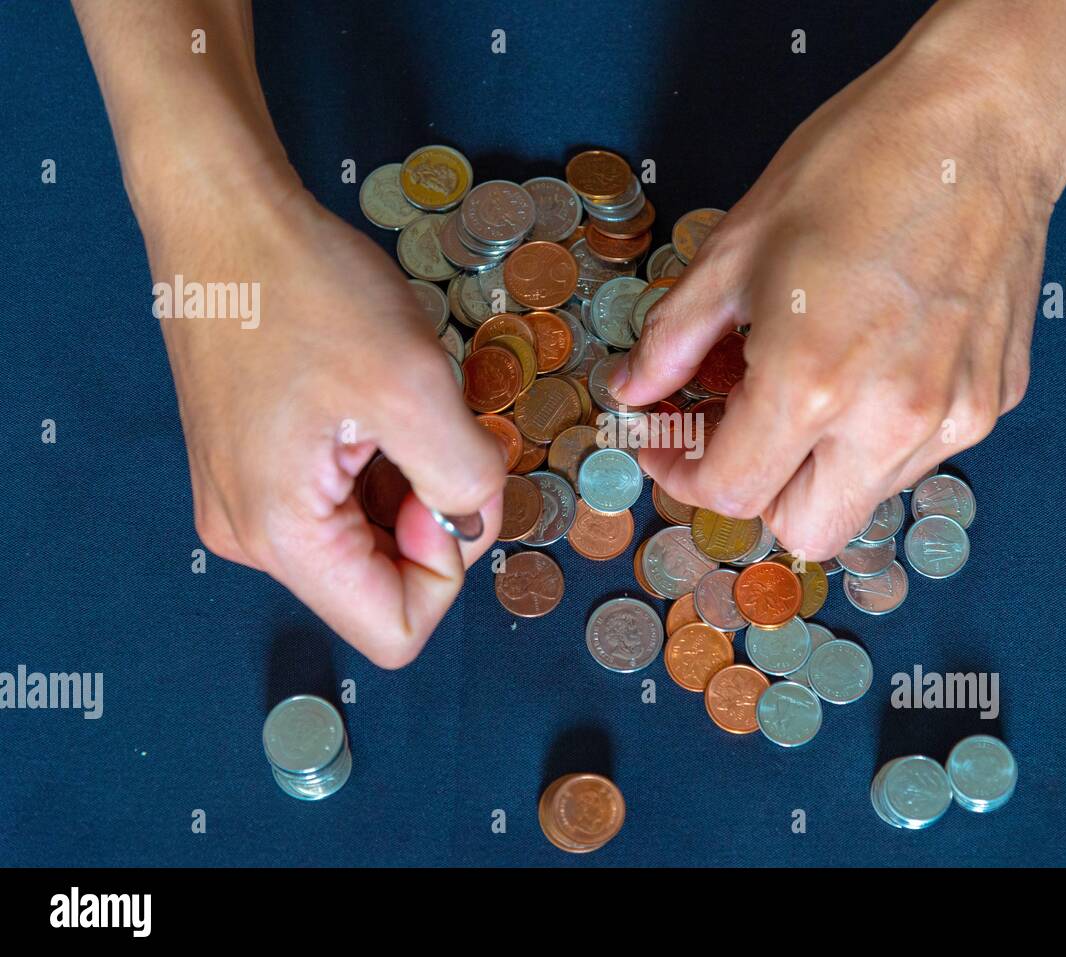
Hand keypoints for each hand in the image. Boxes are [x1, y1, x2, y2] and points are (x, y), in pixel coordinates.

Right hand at [147, 177, 504, 666]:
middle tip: (431, 425)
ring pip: (369, 537)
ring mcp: (249, 502)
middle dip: (432, 516)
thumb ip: (463, 475)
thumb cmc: (307, 288)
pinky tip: (379, 397)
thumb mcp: (412, 383)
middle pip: (381, 583)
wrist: (224, 215)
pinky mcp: (256, 466)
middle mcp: (253, 538)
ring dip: (410, 481)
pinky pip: (343, 498)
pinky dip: (384, 461)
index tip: (444, 477)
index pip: (397, 630)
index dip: (448, 565)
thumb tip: (477, 517)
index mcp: (282, 537)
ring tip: (397, 402)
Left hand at [612, 23, 1062, 560]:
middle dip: (756, 492)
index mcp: (812, 385)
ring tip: (802, 381)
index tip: (668, 441)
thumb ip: (672, 339)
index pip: (729, 492)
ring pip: (864, 496)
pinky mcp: (993, 400)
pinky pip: (917, 452)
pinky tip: (866, 360)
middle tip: (730, 429)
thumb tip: (633, 391)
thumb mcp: (735, 247)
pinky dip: (875, 432)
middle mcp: (889, 422)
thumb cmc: (857, 165)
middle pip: (802, 530)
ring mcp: (953, 417)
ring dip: (817, 464)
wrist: (984, 121)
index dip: (680, 475)